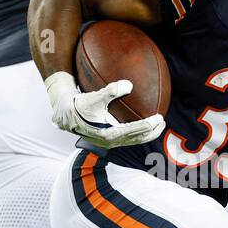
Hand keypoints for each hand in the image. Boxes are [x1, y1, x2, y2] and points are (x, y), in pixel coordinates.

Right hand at [45, 71, 164, 148]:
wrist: (64, 116)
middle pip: (138, 139)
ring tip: (158, 125)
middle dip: (152, 132)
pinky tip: (142, 123)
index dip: (149, 125)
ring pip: (134, 140)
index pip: (135, 131)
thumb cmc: (79, 106)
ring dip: (147, 134)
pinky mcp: (108, 139)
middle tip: (163, 122)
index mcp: (109, 134)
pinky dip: (137, 132)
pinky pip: (128, 137)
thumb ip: (110, 91)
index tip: (160, 117)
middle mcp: (111, 141)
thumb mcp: (93, 97)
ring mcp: (109, 142)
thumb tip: (129, 85)